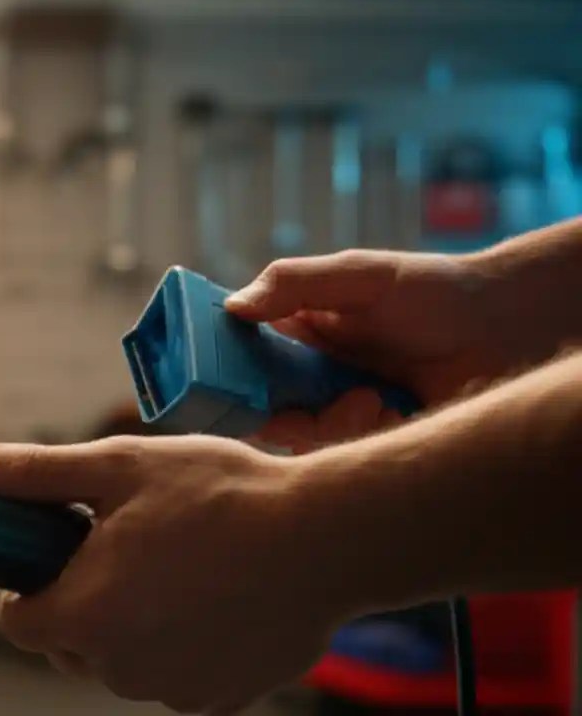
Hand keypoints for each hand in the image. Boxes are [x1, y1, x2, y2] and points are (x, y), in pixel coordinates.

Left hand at [0, 438, 342, 713]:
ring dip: (133, 622)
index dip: (28, 583)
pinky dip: (182, 642)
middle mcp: (121, 669)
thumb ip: (32, 474)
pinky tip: (214, 596)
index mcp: (85, 615)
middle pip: (68, 643)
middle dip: (81, 600)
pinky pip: (176, 673)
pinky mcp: (221, 699)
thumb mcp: (118, 467)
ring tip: (177, 564)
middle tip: (124, 546)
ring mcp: (174, 690)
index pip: (16, 621)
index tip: (60, 551)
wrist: (328, 537)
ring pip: (123, 659)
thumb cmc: (222, 495)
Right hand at [226, 250, 510, 450]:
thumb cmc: (435, 291)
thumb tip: (232, 307)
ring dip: (328, 425)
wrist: (509, 327)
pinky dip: (360, 438)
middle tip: (302, 402)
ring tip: (369, 398)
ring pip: (300, 439)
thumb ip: (295, 282)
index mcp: (298, 333)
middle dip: (277, 412)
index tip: (221, 379)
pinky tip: (389, 410)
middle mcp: (312, 376)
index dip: (223, 370)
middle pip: (262, 408)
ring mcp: (341, 412)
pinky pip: (343, 456)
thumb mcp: (359, 274)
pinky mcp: (372, 442)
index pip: (240, 357)